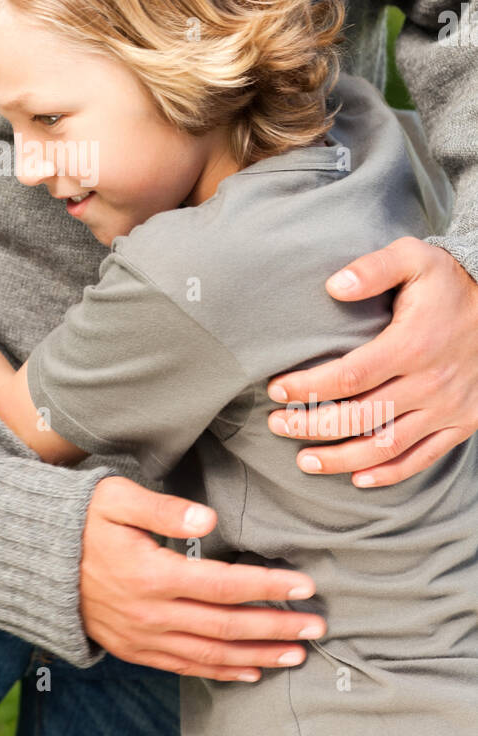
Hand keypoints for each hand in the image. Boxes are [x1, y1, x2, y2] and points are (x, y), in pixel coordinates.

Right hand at [79, 477, 324, 678]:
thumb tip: (209, 518)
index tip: (304, 586)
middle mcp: (151, 614)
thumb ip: (163, 508)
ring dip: (258, 656)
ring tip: (296, 654)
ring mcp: (142, 638)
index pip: (224, 586)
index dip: (268, 587)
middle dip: (277, 627)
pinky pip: (186, 668)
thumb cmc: (79, 519)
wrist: (34, 561)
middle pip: (227, 627)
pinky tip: (250, 672)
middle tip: (317, 627)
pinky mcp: (134, 650)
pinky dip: (222, 673)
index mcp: (151, 574)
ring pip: (211, 655)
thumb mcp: (115, 497)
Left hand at [266, 236, 477, 486]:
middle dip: (312, 425)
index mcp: (412, 345)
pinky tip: (357, 478)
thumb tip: (333, 286)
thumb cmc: (448, 281)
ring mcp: (448, 408)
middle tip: (277, 424)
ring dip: (341, 459)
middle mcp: (431, 383)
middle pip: (360, 417)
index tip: (276, 390)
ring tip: (303, 460)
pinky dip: (389, 474)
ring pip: (386, 446)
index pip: (349, 376)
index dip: (308, 387)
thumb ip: (373, 268)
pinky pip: (423, 458)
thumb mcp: (414, 258)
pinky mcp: (463, 423)